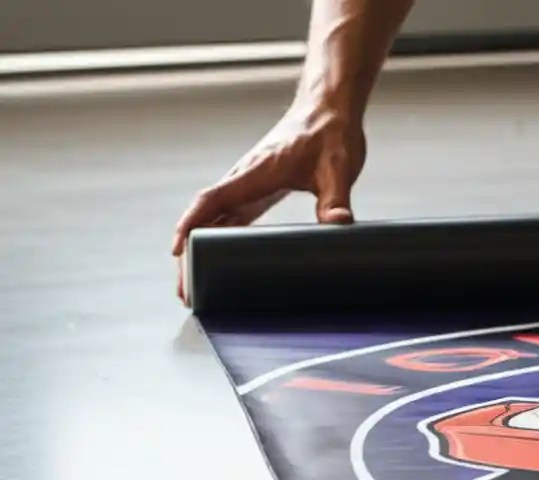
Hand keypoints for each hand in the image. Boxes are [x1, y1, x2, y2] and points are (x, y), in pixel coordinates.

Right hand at [171, 104, 365, 301]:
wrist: (329, 109)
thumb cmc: (330, 132)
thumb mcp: (338, 168)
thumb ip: (337, 199)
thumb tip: (339, 225)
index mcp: (256, 172)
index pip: (213, 200)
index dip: (192, 225)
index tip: (177, 251)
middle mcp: (245, 178)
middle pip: (205, 218)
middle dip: (190, 254)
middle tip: (185, 290)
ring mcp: (249, 184)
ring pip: (215, 219)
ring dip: (201, 249)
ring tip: (194, 285)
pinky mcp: (259, 189)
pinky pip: (231, 216)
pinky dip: (219, 237)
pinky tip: (217, 259)